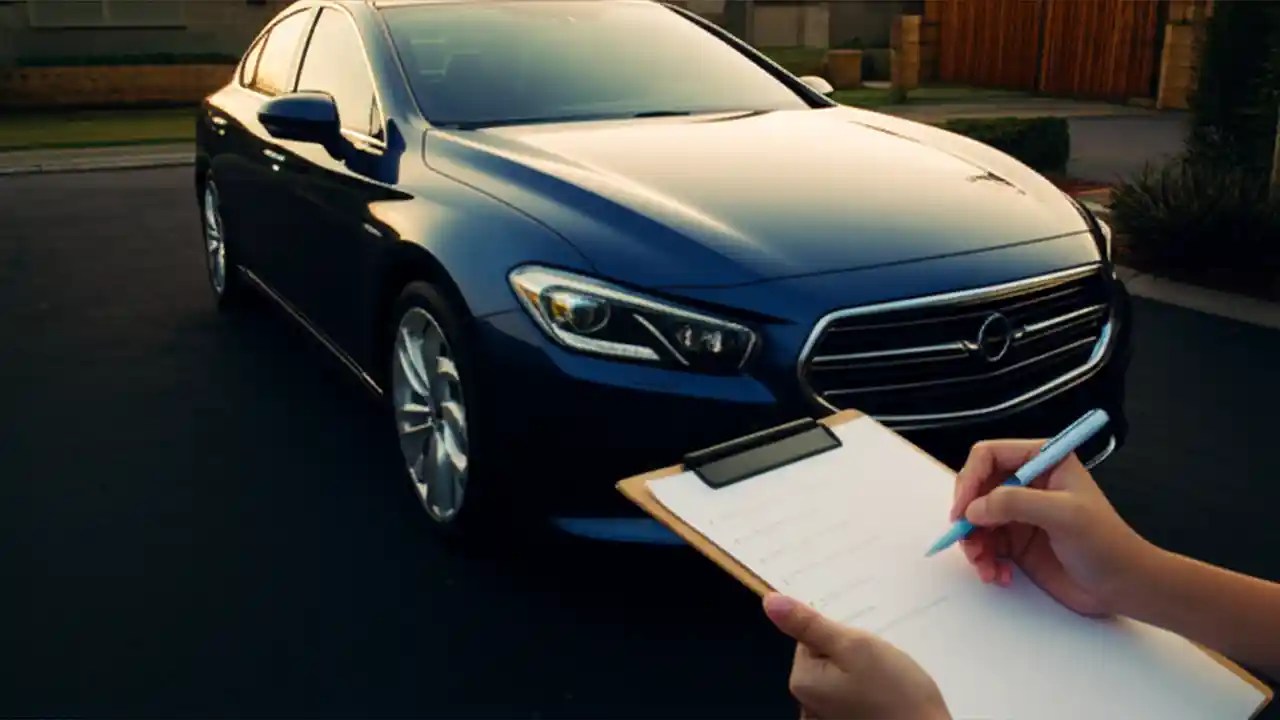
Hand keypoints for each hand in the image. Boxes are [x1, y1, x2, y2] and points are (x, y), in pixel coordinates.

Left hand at [763, 593, 949, 719]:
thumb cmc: (895, 693)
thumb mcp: (854, 647)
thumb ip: (810, 624)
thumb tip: (770, 601)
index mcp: (803, 682)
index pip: (811, 638)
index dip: (840, 633)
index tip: (863, 642)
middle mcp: (809, 704)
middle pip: (826, 657)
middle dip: (853, 652)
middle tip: (880, 660)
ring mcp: (830, 717)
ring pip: (843, 674)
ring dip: (864, 669)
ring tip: (889, 674)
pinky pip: (854, 694)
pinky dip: (870, 688)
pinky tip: (890, 690)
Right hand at [950, 440, 1154, 615]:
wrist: (1124, 588)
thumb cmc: (1104, 543)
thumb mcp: (1063, 515)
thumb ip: (1016, 503)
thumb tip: (972, 510)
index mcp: (1043, 461)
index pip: (989, 455)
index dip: (969, 478)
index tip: (962, 510)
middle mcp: (1027, 483)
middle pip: (976, 488)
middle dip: (967, 517)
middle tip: (967, 543)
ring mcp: (1020, 514)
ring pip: (976, 520)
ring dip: (973, 544)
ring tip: (984, 566)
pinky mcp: (1017, 543)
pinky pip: (985, 545)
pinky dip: (984, 561)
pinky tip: (998, 576)